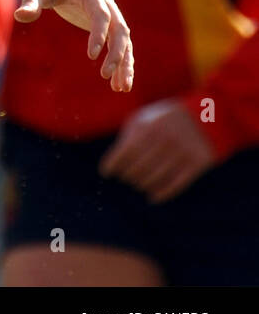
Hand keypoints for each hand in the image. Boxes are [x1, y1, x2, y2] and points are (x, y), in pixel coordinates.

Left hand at [14, 0, 133, 92]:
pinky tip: (117, 83)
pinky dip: (120, 63)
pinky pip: (118, 45)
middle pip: (119, 29)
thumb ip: (30, 3)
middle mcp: (106, 2)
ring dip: (124, 64)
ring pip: (124, 41)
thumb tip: (20, 15)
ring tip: (121, 88)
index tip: (91, 56)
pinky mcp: (106, 25)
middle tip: (105, 75)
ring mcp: (109, 14)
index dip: (99, 34)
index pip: (101, 14)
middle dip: (116, 53)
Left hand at [99, 100, 216, 202]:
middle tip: (125, 179)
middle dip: (127, 176)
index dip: (112, 165)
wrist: (207, 115)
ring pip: (156, 178)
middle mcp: (164, 140)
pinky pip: (177, 184)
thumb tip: (115, 161)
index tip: (106, 173)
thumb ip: (128, 136)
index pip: (124, 153)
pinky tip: (153, 198)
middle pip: (138, 168)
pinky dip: (162, 193)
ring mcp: (182, 152)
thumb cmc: (165, 119)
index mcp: (148, 128)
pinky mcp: (198, 163)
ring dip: (143, 185)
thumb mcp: (144, 119)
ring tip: (138, 185)